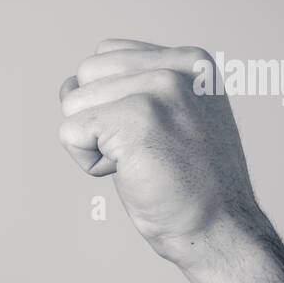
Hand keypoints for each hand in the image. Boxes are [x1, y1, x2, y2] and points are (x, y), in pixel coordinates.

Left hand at [58, 38, 270, 268]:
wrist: (215, 227)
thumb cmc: (186, 183)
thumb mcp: (168, 118)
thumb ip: (127, 89)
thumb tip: (68, 85)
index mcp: (189, 61)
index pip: (106, 55)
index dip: (110, 102)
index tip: (151, 133)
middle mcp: (178, 67)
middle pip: (85, 75)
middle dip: (98, 120)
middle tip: (145, 151)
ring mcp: (159, 89)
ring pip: (73, 103)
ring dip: (93, 143)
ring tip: (140, 161)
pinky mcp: (137, 118)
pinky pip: (70, 132)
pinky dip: (86, 162)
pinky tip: (127, 173)